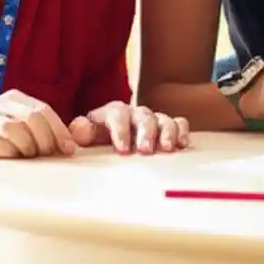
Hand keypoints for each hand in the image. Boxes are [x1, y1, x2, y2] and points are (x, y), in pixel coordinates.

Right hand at [0, 90, 75, 168]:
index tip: (69, 150)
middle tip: (44, 157)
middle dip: (46, 141)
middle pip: (34, 118)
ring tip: (22, 157)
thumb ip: (35, 130)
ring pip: (19, 131)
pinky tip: (5, 159)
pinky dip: (9, 155)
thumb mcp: (11, 127)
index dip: (60, 131)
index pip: (43, 110)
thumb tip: (71, 144)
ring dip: (27, 148)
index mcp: (12, 98)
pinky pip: (1, 145)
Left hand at [69, 101, 190, 154]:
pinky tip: (182, 145)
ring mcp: (153, 120)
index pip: (118, 115)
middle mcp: (136, 113)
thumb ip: (81, 132)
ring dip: (167, 133)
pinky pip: (179, 123)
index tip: (123, 150)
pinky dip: (182, 132)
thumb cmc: (100, 140)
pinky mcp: (167, 128)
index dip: (121, 131)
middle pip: (144, 116)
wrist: (113, 140)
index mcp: (114, 113)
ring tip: (167, 149)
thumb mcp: (86, 137)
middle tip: (146, 150)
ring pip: (164, 119)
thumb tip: (81, 128)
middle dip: (146, 133)